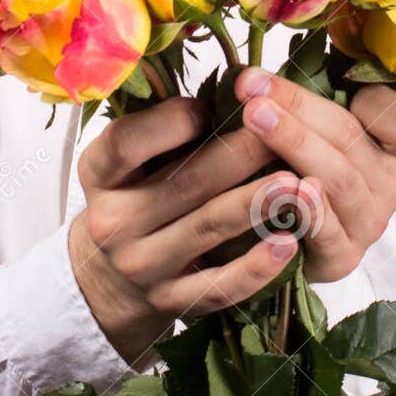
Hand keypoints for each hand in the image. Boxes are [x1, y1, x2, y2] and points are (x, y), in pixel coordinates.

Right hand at [69, 95, 307, 364]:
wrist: (107, 280)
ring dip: (256, 203)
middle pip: (182, 183)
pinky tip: (289, 243)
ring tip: (297, 182)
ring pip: (206, 228)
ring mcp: (142, 266)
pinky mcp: (172, 301)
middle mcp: (113, 221)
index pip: (126, 143)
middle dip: (238, 155)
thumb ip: (164, 129)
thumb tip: (231, 94)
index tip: (207, 108)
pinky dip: (256, 266)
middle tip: (282, 130)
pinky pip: (220, 285)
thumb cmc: (134, 196)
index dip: (168, 123)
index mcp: (98, 174)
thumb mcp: (128, 161)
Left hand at [233, 69, 395, 281]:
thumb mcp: (314, 130)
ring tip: (254, 115)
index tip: (321, 71)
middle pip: (350, 136)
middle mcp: (390, 184)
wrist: (284, 241)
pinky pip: (328, 229)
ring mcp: (370, 222)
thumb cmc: (299, 169)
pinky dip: (308, 207)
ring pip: (338, 176)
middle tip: (251, 83)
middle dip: (297, 104)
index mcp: (392, 147)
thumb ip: (311, 99)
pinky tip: (287, 186)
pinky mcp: (343, 257)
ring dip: (294, 141)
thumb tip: (268, 64)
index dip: (370, 95)